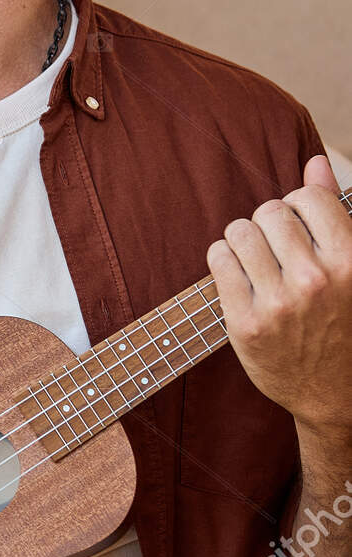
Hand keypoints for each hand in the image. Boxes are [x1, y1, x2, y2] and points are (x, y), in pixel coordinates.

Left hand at [205, 154, 351, 431]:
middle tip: (278, 250)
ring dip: (245, 239)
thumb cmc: (345, 321)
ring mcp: (278, 304)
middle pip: (270, 211)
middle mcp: (315, 280)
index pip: (308, 196)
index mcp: (350, 261)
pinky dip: (224, 259)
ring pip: (240, 231)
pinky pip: (219, 258)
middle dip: (271, 223)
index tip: (302, 230)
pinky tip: (239, 274)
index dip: (301, 208)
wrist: (335, 394)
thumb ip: (335, 211)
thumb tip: (314, 162)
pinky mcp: (245, 324)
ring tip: (257, 260)